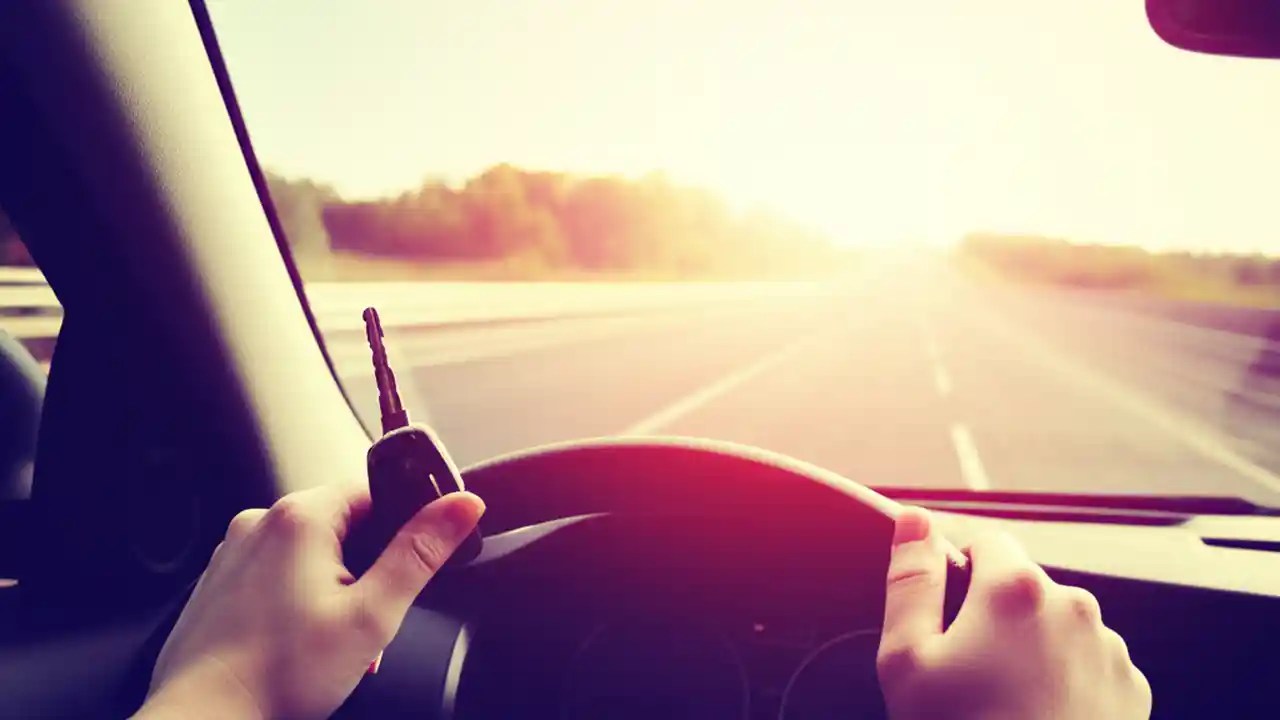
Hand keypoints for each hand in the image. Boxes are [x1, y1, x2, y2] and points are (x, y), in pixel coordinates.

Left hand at [134, 484, 484, 719]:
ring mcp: (233, 553)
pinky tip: (298, 644)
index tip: (400, 572)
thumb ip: (420, 553)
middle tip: (365, 620)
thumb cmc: (279, 675)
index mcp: (300, 516)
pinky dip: (295, 602)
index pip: (373, 492)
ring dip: (332, 589)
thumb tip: (462, 505)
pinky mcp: (218, 584)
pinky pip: (274, 576)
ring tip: (331, 642)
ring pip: (308, 554)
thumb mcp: (373, 614)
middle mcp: (259, 523)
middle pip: (341, 526)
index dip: (399, 531)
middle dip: (364, 570)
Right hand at [877, 508, 1150, 719]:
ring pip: (1055, 628)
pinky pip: (1087, 667)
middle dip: (991, 616)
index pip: (983, 539)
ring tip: (1000, 706)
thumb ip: (910, 581)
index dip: (954, 568)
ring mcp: (1110, 652)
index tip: (940, 611)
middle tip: (961, 675)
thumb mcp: (908, 662)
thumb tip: (914, 521)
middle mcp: (1075, 608)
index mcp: (1017, 589)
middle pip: (1020, 586)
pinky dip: (1062, 683)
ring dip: (1029, 650)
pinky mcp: (1132, 694)